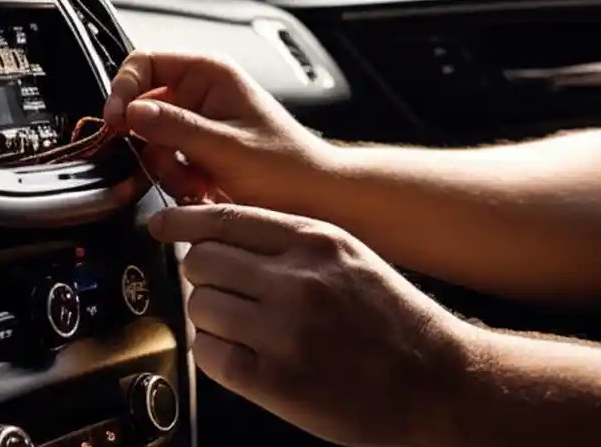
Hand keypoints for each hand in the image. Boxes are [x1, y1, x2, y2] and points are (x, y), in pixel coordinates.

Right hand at [103, 51, 332, 211]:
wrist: (315, 200)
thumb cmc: (286, 167)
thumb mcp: (227, 147)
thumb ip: (176, 129)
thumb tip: (131, 113)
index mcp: (209, 74)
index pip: (144, 62)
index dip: (124, 89)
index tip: (116, 122)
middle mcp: (200, 93)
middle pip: (141, 107)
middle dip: (152, 144)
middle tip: (171, 166)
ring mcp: (197, 122)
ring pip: (150, 141)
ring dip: (166, 168)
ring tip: (198, 183)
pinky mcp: (197, 151)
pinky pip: (164, 162)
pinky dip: (177, 180)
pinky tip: (203, 189)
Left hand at [150, 204, 472, 445]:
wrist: (436, 382)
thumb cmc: (392, 320)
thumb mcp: (348, 256)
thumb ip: (289, 241)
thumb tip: (222, 231)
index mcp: (315, 242)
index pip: (226, 219)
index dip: (184, 221)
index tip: (163, 224)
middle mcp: (296, 281)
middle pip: (202, 261)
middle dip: (203, 275)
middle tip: (222, 290)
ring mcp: (284, 332)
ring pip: (199, 306)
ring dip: (208, 316)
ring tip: (239, 327)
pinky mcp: (275, 380)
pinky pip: (210, 354)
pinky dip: (214, 352)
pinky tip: (240, 355)